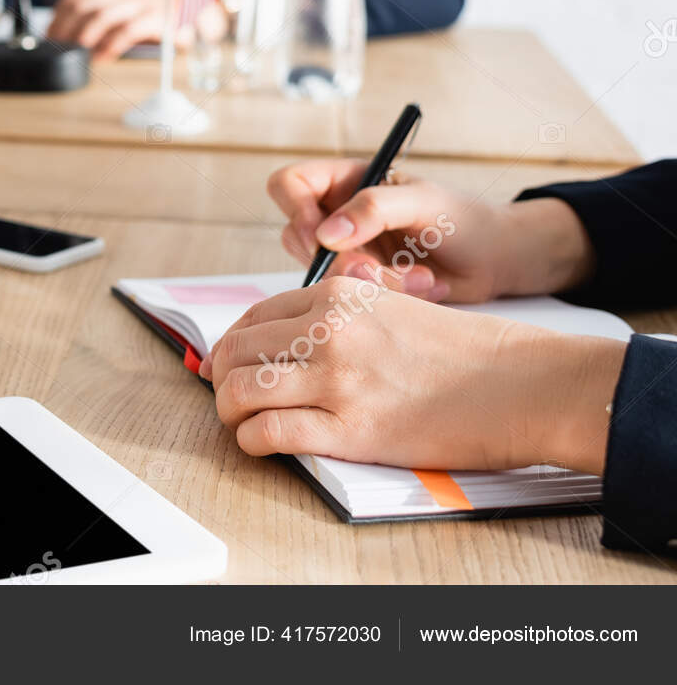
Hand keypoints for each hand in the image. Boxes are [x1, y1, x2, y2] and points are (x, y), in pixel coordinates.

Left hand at [46, 0, 187, 61]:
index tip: (49, 40)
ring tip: (77, 54)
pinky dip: (111, 46)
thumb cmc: (158, 16)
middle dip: (66, 30)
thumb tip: (71, 42)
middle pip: (83, 6)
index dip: (57, 20)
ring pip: (103, 15)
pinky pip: (128, 30)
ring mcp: (141, 2)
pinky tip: (102, 59)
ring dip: (85, 37)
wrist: (199, 12)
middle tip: (60, 50)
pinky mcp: (157, 17)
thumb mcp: (126, 12)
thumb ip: (102, 21)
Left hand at [198, 279, 625, 473]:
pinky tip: (261, 445)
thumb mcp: (392, 307)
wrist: (520, 385)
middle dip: (222, 377)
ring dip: (230, 411)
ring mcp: (337, 380)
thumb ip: (340, 314)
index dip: (233, 344)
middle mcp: (328, 333)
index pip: (255, 317)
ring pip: (242, 390)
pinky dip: (252, 442)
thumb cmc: (463, 352)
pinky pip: (271, 433)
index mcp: (335, 298)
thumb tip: (286, 336)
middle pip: (238, 351)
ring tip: (242, 423)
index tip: (229, 364)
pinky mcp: (351, 430)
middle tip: (229, 397)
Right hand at [266, 159, 594, 302]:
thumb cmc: (464, 218)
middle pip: (298, 238)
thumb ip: (372, 210)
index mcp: (345, 182)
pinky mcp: (363, 285)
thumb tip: (325, 235)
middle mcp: (337, 216)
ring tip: (417, 276)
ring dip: (372, 280)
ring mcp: (349, 253)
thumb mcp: (422, 202)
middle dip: (339, 261)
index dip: (295, 210)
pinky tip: (422, 285)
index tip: (321, 239)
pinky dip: (387, 295)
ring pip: (325, 274)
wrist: (499, 260)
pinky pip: (350, 297)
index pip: (289, 185)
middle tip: (375, 269)